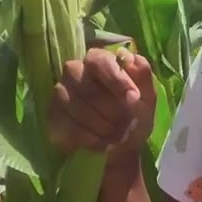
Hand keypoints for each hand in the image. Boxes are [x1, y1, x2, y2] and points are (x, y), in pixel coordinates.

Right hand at [48, 47, 156, 167]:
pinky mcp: (53, 115)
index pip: (100, 61)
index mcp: (100, 60)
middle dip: (109, 108)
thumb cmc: (135, 115)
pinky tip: (101, 143)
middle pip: (85, 84)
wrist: (121, 143)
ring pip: (74, 105)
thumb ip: (143, 77)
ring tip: (115, 136)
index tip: (133, 98)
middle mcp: (75, 70)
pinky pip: (65, 124)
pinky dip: (87, 137)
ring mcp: (60, 92)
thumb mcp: (147, 98)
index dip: (116, 79)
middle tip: (125, 123)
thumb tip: (131, 58)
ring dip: (99, 124)